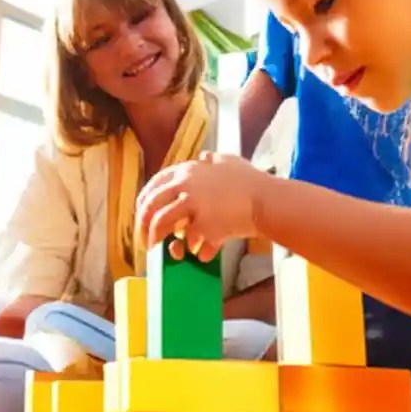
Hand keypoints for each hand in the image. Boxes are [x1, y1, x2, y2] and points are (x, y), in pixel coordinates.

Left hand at [135, 152, 270, 261]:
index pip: (154, 185)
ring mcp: (193, 205)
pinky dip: (196, 252)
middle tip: (146, 240)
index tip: (142, 215)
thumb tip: (203, 156)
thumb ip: (213, 159)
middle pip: (151, 206)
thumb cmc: (252, 182)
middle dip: (143, 225)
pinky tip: (204, 255)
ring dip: (159, 240)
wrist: (268, 201)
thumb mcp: (229, 161)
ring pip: (161, 224)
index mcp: (187, 170)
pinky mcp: (203, 225)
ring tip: (168, 251)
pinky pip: (190, 243)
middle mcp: (185, 185)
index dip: (144, 203)